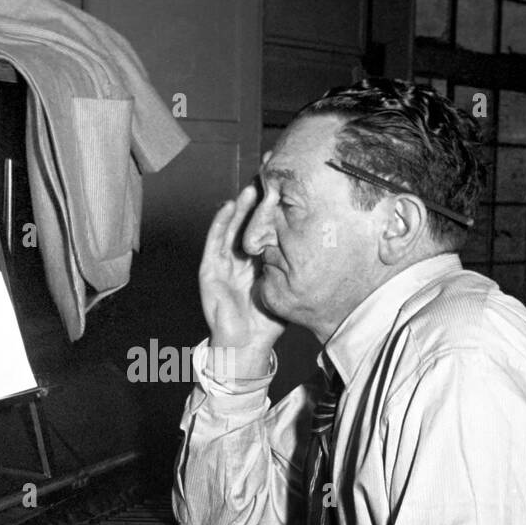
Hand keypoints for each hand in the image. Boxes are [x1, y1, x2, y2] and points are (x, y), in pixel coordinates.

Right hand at [199, 184, 285, 351]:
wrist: (246, 344)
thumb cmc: (266, 321)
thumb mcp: (284, 289)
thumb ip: (292, 270)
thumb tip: (316, 248)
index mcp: (257, 262)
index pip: (263, 230)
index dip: (271, 210)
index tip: (284, 190)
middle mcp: (239, 259)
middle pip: (247, 224)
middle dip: (256, 202)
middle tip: (268, 180)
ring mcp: (223, 263)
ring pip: (231, 228)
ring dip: (239, 207)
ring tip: (251, 188)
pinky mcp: (209, 269)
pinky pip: (214, 242)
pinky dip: (220, 223)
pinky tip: (228, 206)